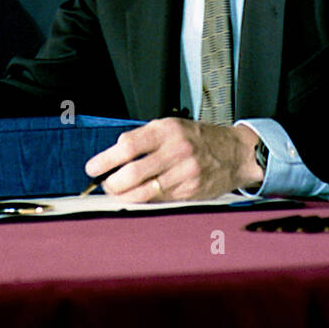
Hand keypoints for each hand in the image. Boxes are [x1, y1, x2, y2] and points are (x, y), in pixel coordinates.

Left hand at [84, 118, 262, 201]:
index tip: (93, 167)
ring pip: (143, 192)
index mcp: (167, 129)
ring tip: (118, 193)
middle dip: (111, 183)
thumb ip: (145, 138)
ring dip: (124, 196)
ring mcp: (184, 173)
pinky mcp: (190, 191)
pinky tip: (137, 198)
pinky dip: (143, 201)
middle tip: (104, 184)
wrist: (235, 153)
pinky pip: (159, 200)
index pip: (127, 146)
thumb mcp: (173, 126)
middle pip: (132, 172)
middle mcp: (176, 150)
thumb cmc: (199, 138)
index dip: (105, 159)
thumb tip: (114, 154)